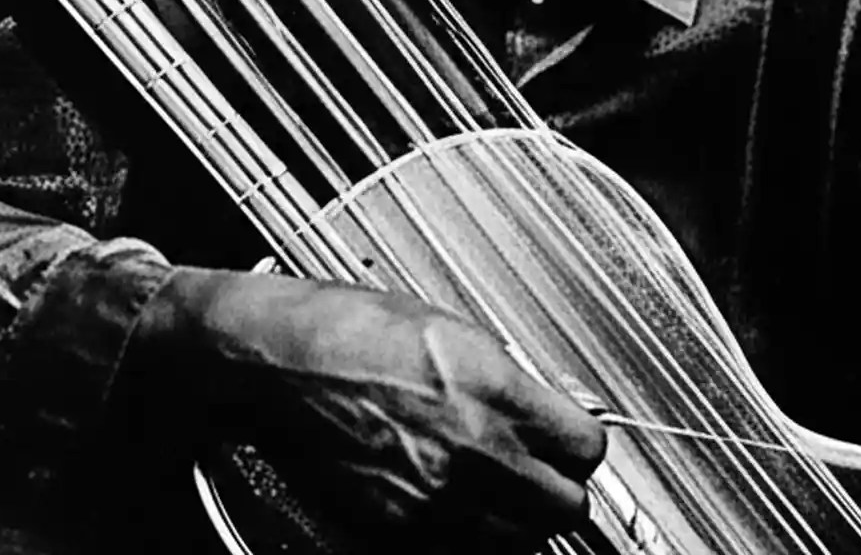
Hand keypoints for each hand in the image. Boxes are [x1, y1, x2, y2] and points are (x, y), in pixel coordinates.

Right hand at [136, 267, 606, 546]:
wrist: (272, 357)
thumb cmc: (346, 327)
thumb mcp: (450, 329)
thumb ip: (510, 379)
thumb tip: (549, 407)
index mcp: (492, 391)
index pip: (587, 448)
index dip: (581, 445)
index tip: (569, 439)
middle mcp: (470, 450)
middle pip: (565, 509)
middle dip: (558, 489)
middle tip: (538, 468)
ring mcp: (431, 496)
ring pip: (519, 540)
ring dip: (518, 518)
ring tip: (495, 486)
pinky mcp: (394, 523)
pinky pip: (461, 550)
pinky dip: (468, 535)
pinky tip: (454, 503)